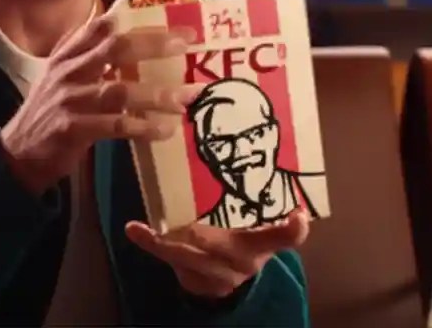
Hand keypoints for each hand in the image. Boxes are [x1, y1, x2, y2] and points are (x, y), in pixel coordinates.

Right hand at [0, 0, 197, 194]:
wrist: (17, 153)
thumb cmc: (50, 110)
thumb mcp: (63, 72)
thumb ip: (91, 44)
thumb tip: (122, 8)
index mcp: (67, 55)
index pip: (101, 27)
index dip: (140, 22)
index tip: (176, 23)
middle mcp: (68, 72)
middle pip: (115, 49)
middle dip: (154, 45)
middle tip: (186, 45)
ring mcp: (69, 100)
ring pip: (119, 91)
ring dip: (156, 94)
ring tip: (185, 98)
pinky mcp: (72, 129)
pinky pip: (114, 125)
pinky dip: (143, 127)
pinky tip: (166, 129)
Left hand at [125, 209, 311, 298]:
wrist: (225, 279)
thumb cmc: (241, 237)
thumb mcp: (255, 222)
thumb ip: (257, 198)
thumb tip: (254, 150)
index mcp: (265, 241)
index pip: (287, 237)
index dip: (292, 229)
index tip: (296, 216)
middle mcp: (247, 261)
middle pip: (223, 247)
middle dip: (201, 235)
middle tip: (187, 224)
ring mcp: (220, 275)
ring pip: (190, 257)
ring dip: (165, 241)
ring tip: (145, 227)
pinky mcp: (197, 281)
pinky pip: (171, 261)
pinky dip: (150, 244)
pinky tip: (134, 230)